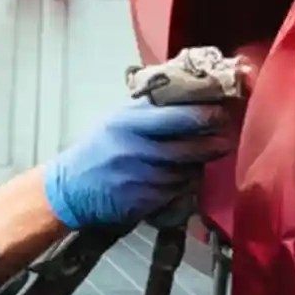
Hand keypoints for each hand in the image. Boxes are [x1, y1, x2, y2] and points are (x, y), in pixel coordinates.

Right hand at [43, 99, 232, 228]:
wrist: (69, 189)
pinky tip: (182, 177)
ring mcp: (140, 177)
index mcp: (128, 122)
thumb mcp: (117, 119)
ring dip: (198, 165)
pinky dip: (185, 184)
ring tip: (200, 157)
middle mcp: (135, 149)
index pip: (177, 116)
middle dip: (212, 142)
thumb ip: (149, 109)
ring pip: (186, 171)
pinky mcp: (143, 201)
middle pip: (188, 146)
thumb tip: (187, 93)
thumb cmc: (98, 148)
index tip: (220, 111)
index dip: (204, 114)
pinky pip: (177, 191)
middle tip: (225, 137)